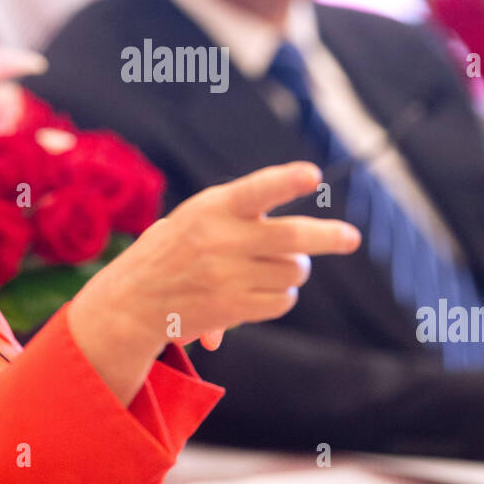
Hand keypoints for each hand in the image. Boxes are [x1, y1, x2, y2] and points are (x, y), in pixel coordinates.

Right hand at [73, 161, 360, 358]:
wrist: (134, 299)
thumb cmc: (175, 248)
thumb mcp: (197, 215)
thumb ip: (242, 211)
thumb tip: (299, 230)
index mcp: (213, 207)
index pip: (256, 190)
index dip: (286, 181)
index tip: (312, 175)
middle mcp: (221, 240)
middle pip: (292, 238)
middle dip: (328, 237)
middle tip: (350, 238)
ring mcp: (227, 276)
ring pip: (293, 271)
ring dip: (295, 269)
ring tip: (277, 266)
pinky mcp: (232, 307)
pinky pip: (281, 300)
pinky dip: (283, 296)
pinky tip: (266, 291)